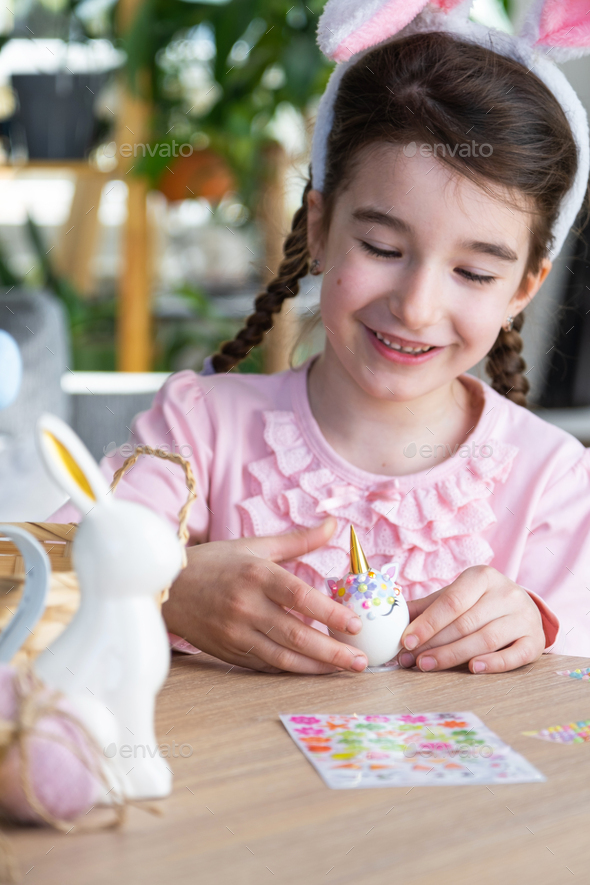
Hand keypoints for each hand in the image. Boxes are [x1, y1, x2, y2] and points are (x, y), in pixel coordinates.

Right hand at [162, 517, 367, 674]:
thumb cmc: (215, 563)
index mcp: (256, 576)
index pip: (299, 596)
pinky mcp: (229, 652)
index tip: (355, 624)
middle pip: (296, 635)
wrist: (168, 588)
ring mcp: (236, 633)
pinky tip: (313, 669)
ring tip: (344, 668)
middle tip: (361, 660)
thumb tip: (334, 525)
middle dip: (332, 652)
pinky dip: (292, 670)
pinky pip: (266, 665)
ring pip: (283, 658)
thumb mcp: (255, 546)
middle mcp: (246, 606)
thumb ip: (298, 540)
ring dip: (317, 667)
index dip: (329, 612)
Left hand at [398, 566, 545, 673]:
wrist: (521, 607)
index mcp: (482, 576)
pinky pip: (515, 655)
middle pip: (465, 623)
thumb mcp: (455, 597)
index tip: (405, 641)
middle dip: (434, 644)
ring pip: (486, 639)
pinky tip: (472, 669)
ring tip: (427, 666)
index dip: (427, 623)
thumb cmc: (479, 603)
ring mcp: (524, 616)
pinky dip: (494, 664)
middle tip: (410, 660)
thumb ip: (425, 608)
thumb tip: (390, 617)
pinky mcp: (536, 640)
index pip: (451, 602)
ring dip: (453, 656)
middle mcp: (507, 593)